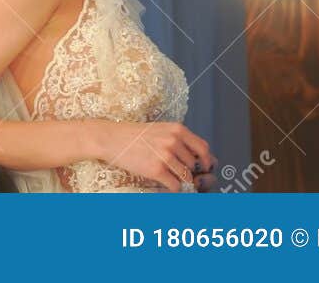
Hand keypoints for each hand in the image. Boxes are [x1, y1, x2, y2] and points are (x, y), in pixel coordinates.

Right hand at [99, 121, 215, 192]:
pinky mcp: (156, 169)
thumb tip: (199, 157)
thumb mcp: (160, 129)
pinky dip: (172, 188)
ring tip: (170, 178)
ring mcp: (165, 156)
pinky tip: (164, 183)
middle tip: (179, 173)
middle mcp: (173, 141)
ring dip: (180, 181)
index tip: (204, 167)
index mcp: (177, 130)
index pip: (203, 148)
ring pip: (186, 177)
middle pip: (194, 164)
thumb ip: (179, 139)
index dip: (207, 160)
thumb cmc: (134, 135)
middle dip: (190, 172)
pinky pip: (175, 185)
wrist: (111, 138)